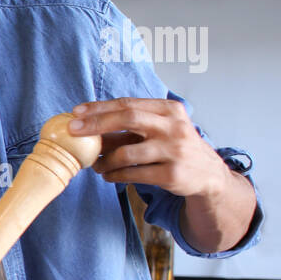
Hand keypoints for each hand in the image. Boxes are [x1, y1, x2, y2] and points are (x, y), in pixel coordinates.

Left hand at [67, 98, 231, 199]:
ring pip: (127, 153)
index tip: (76, 112)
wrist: (208, 174)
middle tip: (73, 130)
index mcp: (169, 110)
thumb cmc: (175, 147)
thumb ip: (131, 125)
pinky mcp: (172, 174)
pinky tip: (108, 175)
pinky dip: (115, 175)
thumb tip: (87, 124)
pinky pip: (134, 174)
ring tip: (94, 165)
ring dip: (103, 160)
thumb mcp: (160, 129)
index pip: (128, 103)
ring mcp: (175, 151)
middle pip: (129, 118)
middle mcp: (174, 127)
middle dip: (96, 124)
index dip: (100, 107)